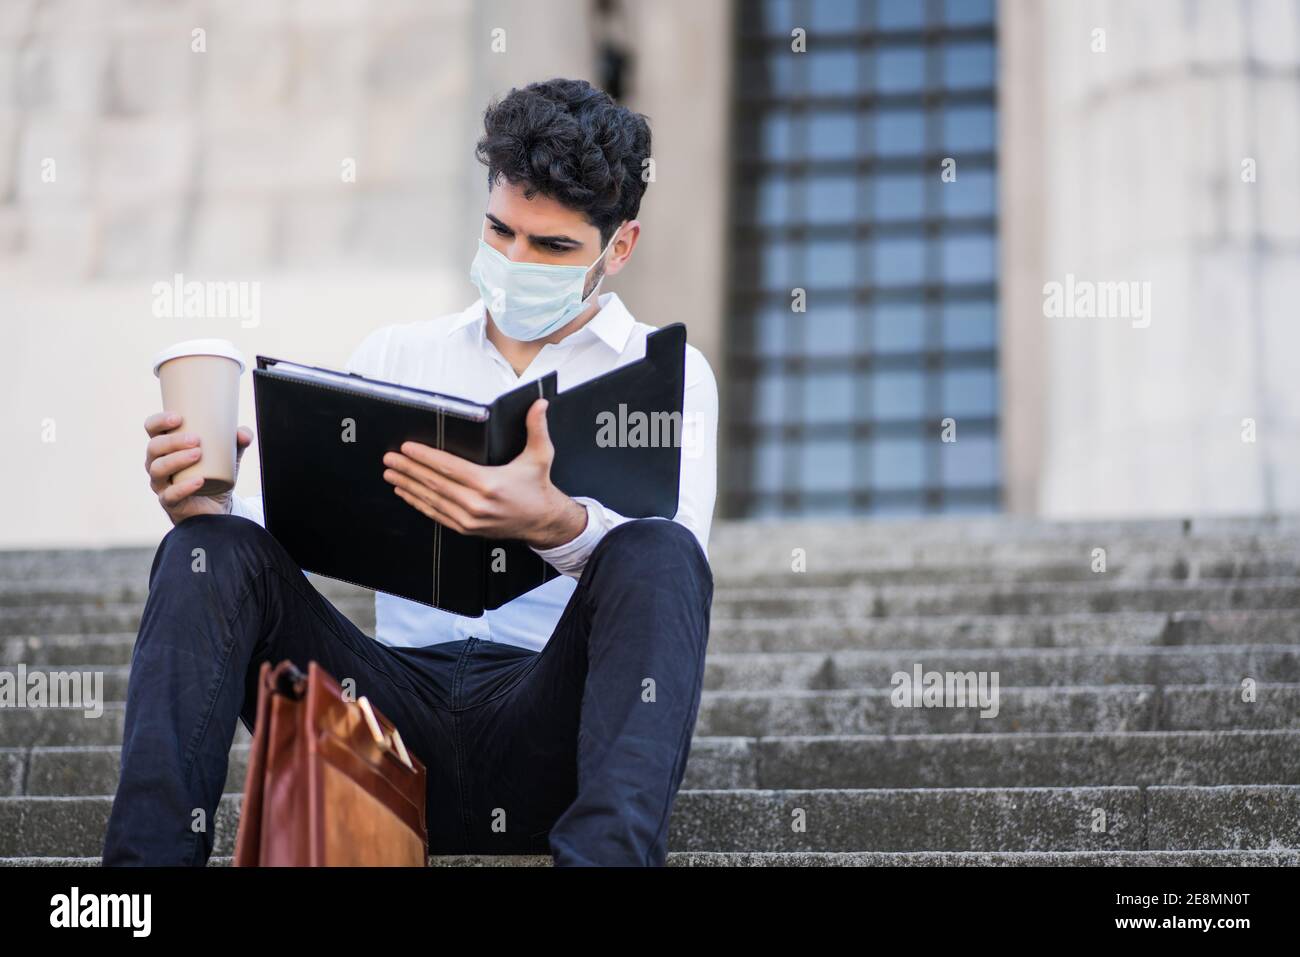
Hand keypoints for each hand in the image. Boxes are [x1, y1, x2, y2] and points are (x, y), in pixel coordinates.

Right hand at [144, 411, 253, 525]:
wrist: (215, 506)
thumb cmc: (214, 473)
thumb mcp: (228, 456)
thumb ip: (237, 442)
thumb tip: (244, 433)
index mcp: (165, 446)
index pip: (152, 428)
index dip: (159, 421)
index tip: (179, 418)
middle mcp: (156, 462)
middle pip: (154, 447)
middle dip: (173, 441)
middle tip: (196, 439)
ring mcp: (160, 483)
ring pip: (157, 469)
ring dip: (176, 460)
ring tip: (198, 454)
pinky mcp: (169, 502)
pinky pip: (169, 495)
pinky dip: (184, 487)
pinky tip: (198, 481)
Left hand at [382, 398, 587, 548]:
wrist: (542, 521)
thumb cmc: (537, 487)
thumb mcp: (540, 455)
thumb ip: (537, 428)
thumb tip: (539, 404)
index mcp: (489, 484)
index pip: (449, 467)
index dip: (425, 457)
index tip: (407, 448)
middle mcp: (476, 503)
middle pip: (434, 483)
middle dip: (409, 470)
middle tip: (390, 459)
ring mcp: (469, 518)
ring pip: (431, 500)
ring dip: (409, 486)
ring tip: (391, 475)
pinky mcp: (466, 528)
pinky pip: (436, 514)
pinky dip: (419, 503)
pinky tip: (406, 494)